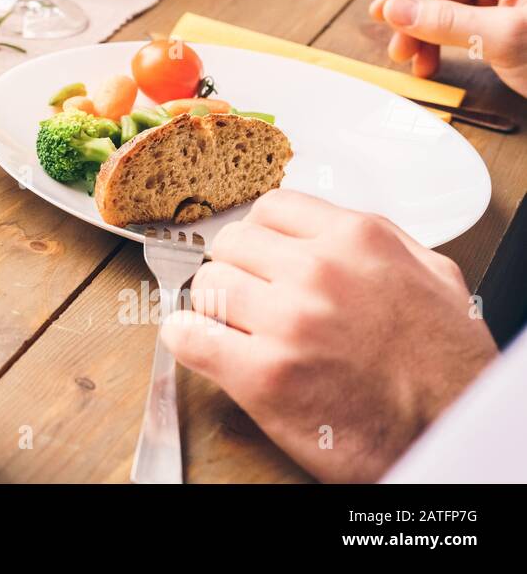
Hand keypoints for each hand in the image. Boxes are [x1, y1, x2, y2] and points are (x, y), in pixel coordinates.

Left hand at [161, 190, 496, 482]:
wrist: (453, 433)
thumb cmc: (447, 364)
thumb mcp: (433, 276)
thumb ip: (378, 242)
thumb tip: (328, 226)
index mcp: (357, 239)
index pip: (270, 208)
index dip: (261, 235)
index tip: (261, 257)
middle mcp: (318, 272)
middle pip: (230, 243)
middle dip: (236, 269)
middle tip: (249, 297)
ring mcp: (287, 322)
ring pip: (207, 283)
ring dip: (214, 305)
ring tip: (237, 326)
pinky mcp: (263, 375)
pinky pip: (188, 336)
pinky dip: (186, 338)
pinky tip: (202, 344)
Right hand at [368, 0, 526, 96]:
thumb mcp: (505, 38)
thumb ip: (447, 21)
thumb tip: (396, 10)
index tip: (381, 14)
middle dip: (413, 17)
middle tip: (398, 48)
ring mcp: (509, 1)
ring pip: (448, 8)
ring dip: (424, 35)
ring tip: (415, 63)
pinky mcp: (508, 26)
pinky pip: (463, 27)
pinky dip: (443, 45)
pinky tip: (435, 63)